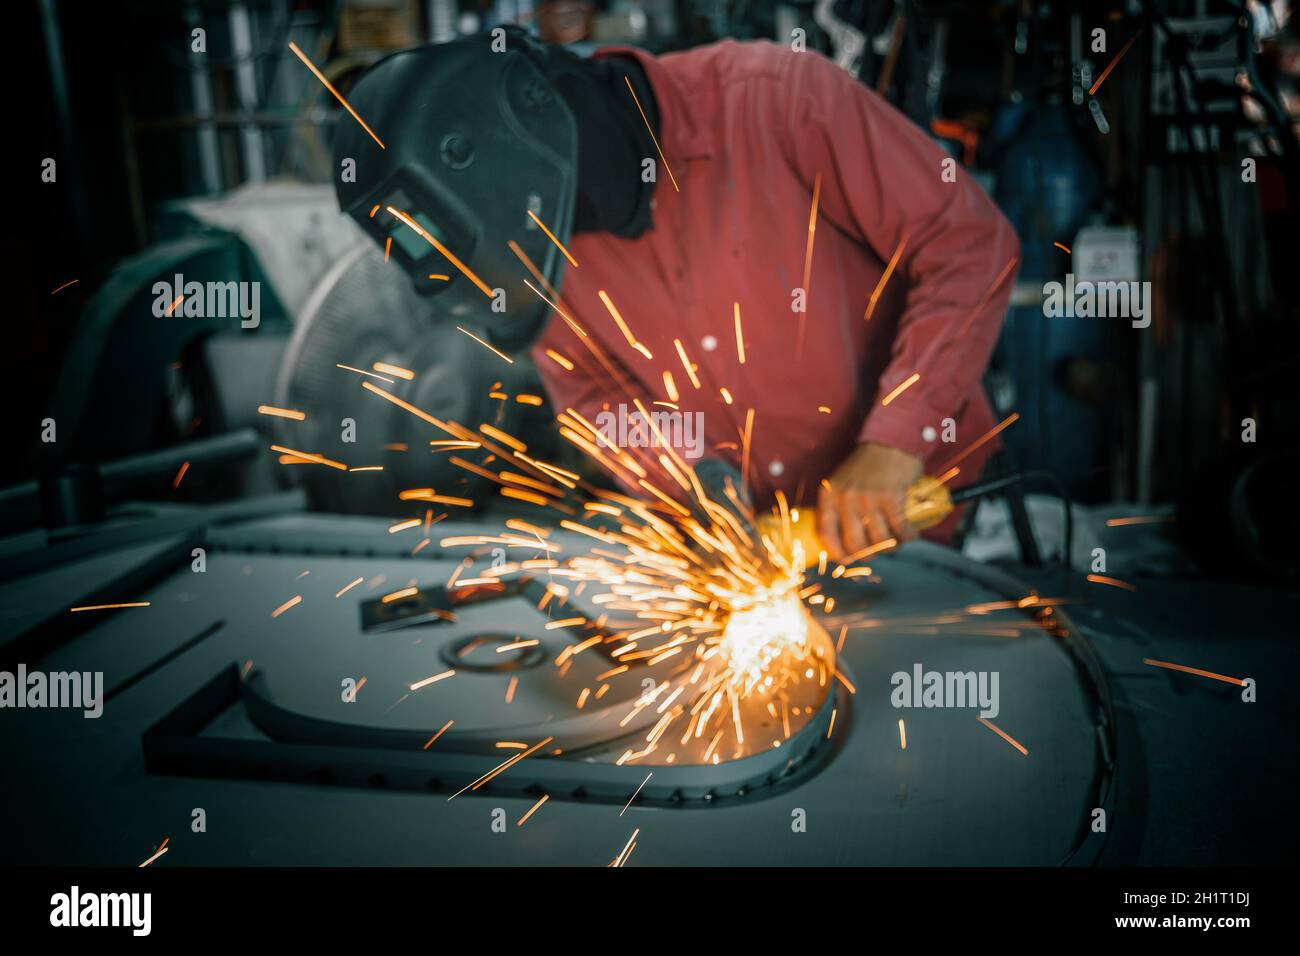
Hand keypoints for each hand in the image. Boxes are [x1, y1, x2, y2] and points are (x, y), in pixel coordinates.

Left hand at [817, 442, 922, 561]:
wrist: (890, 441)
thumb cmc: (868, 465)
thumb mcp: (843, 482)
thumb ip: (840, 506)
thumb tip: (847, 540)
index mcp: (829, 495)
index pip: (825, 533)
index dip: (835, 552)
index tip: (846, 560)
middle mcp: (845, 499)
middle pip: (854, 543)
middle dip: (869, 554)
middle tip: (878, 552)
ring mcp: (868, 499)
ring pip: (879, 540)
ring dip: (892, 546)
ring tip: (897, 541)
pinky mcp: (890, 498)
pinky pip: (900, 530)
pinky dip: (908, 537)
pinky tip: (911, 535)